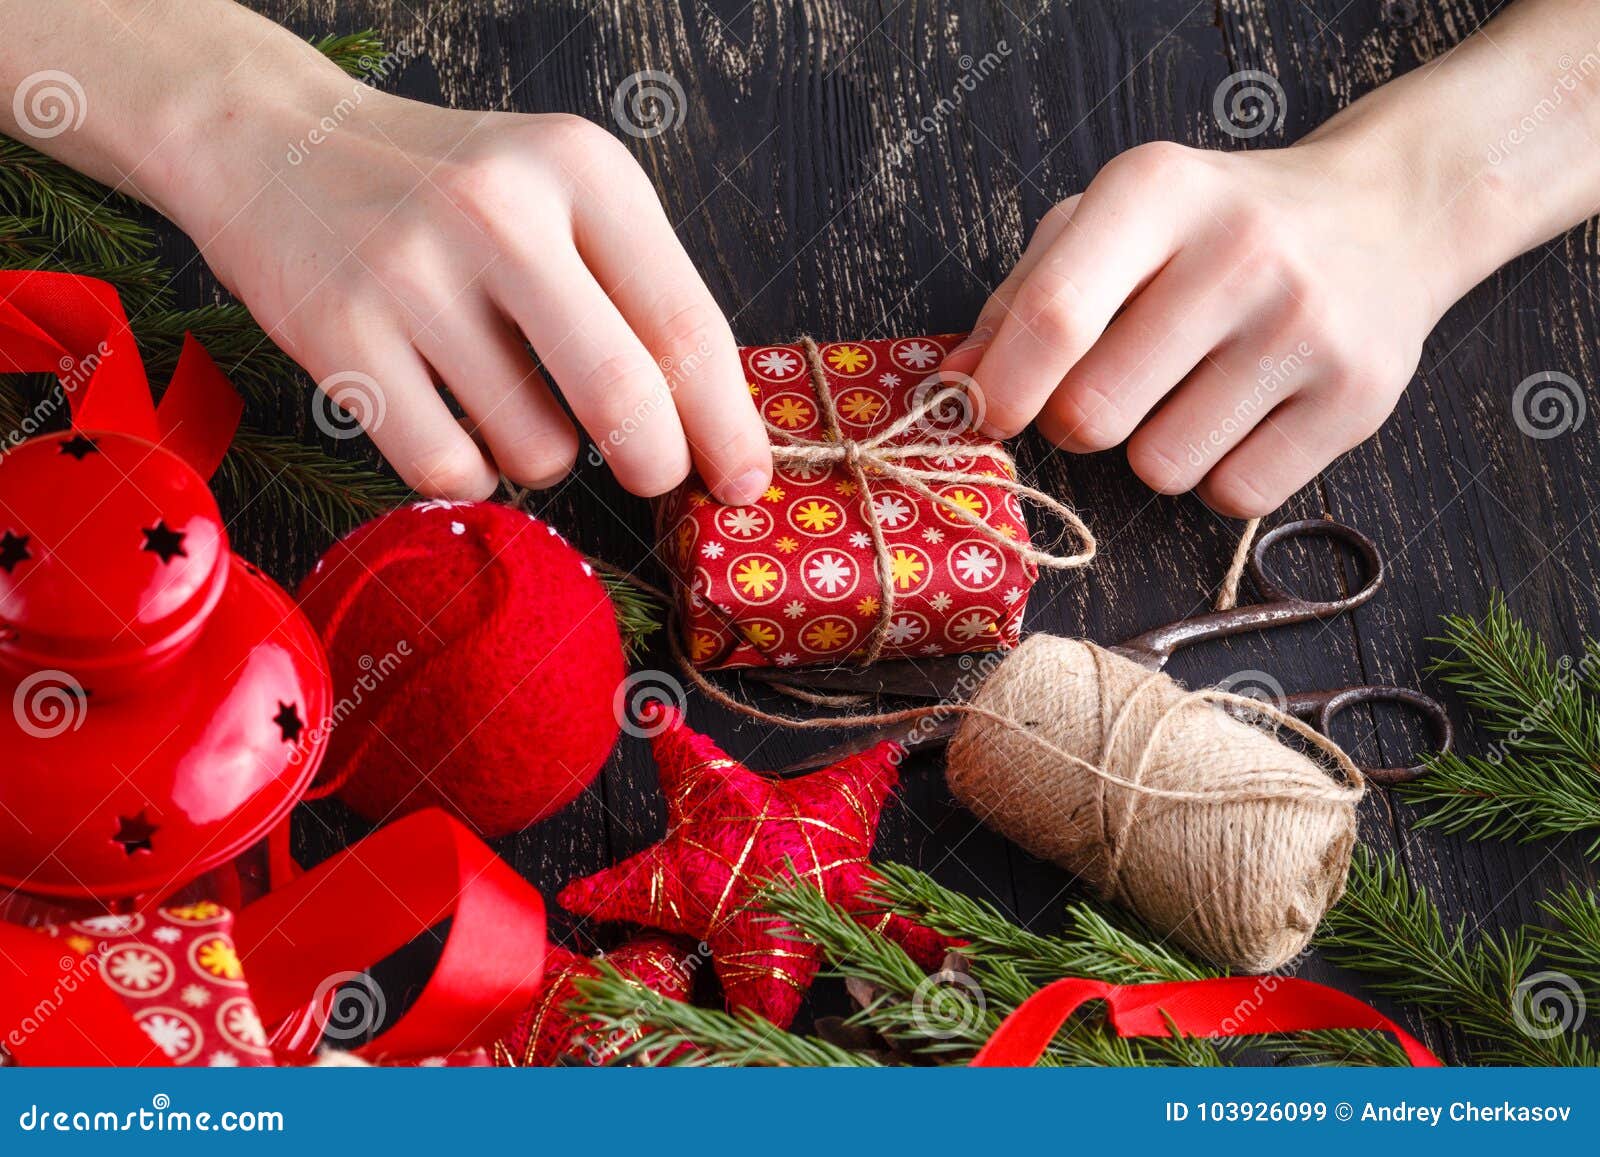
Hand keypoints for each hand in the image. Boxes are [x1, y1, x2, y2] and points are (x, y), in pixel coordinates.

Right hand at [165, 87, 770, 503]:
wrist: (274, 142)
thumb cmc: (452, 191)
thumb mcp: (562, 195)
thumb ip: (640, 293)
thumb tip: (714, 433)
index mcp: (582, 170)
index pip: (686, 325)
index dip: (727, 425)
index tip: (745, 481)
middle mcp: (500, 212)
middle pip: (624, 398)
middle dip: (658, 466)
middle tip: (654, 476)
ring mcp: (410, 273)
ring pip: (536, 448)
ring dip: (544, 454)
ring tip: (504, 392)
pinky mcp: (337, 335)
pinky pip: (448, 469)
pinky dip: (468, 468)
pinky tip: (447, 412)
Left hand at [941, 138, 1449, 517]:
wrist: (1385, 214)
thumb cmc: (1215, 227)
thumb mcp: (1113, 222)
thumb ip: (1021, 299)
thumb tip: (955, 387)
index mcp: (1157, 190)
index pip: (1054, 315)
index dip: (1003, 389)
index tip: (984, 418)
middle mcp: (1240, 251)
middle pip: (1094, 413)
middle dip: (1077, 422)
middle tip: (1109, 388)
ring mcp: (1307, 327)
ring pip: (1161, 468)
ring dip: (1153, 450)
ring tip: (1193, 389)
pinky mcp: (1359, 397)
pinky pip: (1235, 496)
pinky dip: (1221, 475)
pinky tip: (1245, 414)